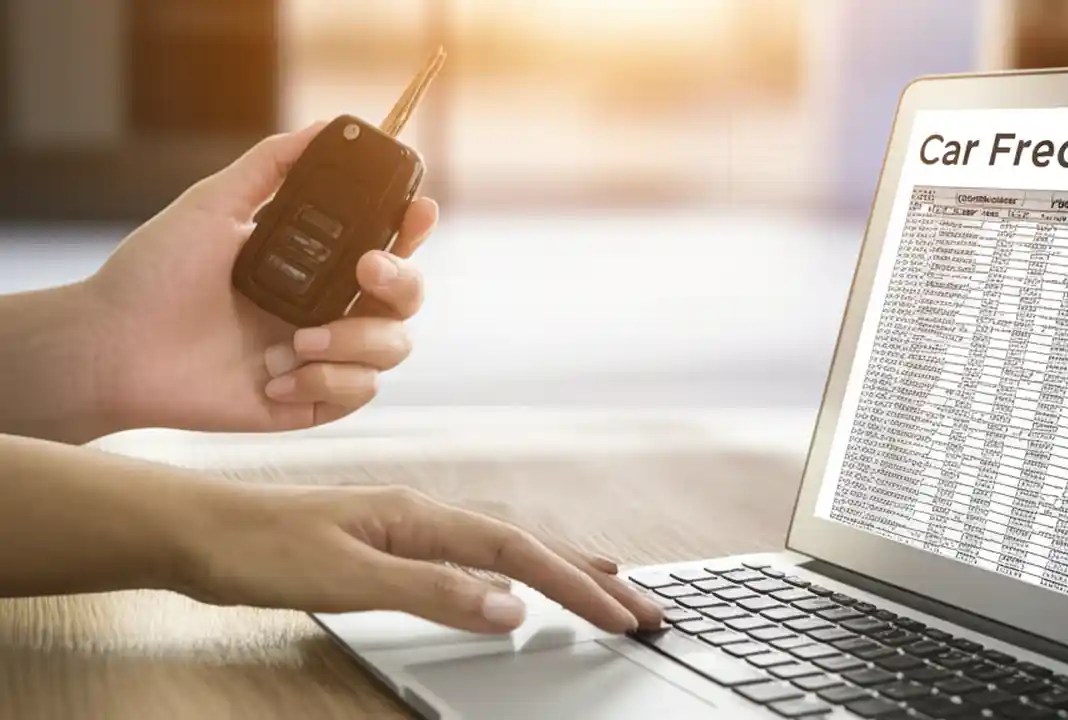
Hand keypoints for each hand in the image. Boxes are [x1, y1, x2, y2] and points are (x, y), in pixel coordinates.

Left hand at [85, 122, 436, 432]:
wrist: (113, 347)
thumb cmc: (153, 276)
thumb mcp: (212, 205)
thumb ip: (271, 165)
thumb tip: (324, 125)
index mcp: (314, 265)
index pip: (386, 244)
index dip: (412, 229)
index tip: (417, 210)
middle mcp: (327, 309)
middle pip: (407, 297)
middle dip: (402, 282)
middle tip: (366, 270)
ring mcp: (322, 357)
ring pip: (393, 349)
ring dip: (355, 342)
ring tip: (296, 344)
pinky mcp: (310, 404)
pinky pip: (359, 393)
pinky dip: (326, 383)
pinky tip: (274, 379)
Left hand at [181, 483, 664, 633]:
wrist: (196, 530)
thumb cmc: (260, 550)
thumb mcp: (346, 576)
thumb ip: (431, 589)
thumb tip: (510, 607)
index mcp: (421, 518)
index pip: (519, 554)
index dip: (577, 586)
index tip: (625, 616)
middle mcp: (424, 514)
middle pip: (528, 544)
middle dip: (590, 577)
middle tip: (647, 607)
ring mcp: (409, 526)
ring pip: (506, 547)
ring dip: (562, 569)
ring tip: (610, 585)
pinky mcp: (391, 543)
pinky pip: (474, 555)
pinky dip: (515, 568)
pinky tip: (517, 579)